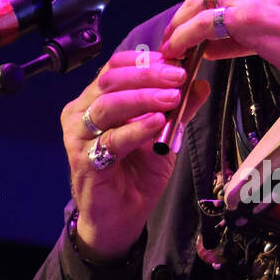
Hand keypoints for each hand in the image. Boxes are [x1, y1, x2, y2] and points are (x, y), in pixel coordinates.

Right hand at [61, 49, 210, 260]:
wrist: (119, 218)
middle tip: (178, 76)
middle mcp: (82, 112)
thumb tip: (200, 83)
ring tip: (171, 97)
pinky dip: (135, 128)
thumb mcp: (162, 137)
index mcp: (97, 100)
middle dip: (148, 75)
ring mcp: (78, 135)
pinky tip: (155, 122)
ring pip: (108, 105)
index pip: (115, 68)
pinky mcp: (83, 160)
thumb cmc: (135, 175)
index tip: (175, 61)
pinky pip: (111, 139)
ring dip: (143, 97)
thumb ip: (177, 111)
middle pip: (111, 81)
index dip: (144, 61)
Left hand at [159, 0, 279, 86]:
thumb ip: (244, 30)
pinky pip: (204, 22)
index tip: (189, 24)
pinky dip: (186, 37)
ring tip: (172, 48)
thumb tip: (210, 44)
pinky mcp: (249, 13)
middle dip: (183, 13)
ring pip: (199, 1)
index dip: (199, 3)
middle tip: (173, 37)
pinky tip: (181, 51)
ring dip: (180, 26)